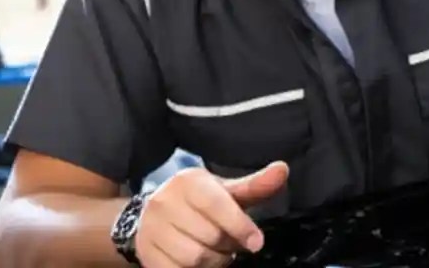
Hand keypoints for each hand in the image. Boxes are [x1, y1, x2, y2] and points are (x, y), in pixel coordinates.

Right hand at [134, 161, 288, 267]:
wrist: (153, 216)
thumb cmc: (199, 202)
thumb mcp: (226, 190)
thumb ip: (254, 185)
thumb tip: (282, 170)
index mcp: (188, 182)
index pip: (217, 205)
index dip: (240, 226)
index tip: (256, 242)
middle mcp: (165, 202)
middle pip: (210, 236)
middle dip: (229, 245)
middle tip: (233, 243)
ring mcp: (151, 229)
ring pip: (194, 258)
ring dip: (215, 261)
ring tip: (218, 252)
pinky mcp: (146, 254)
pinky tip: (201, 262)